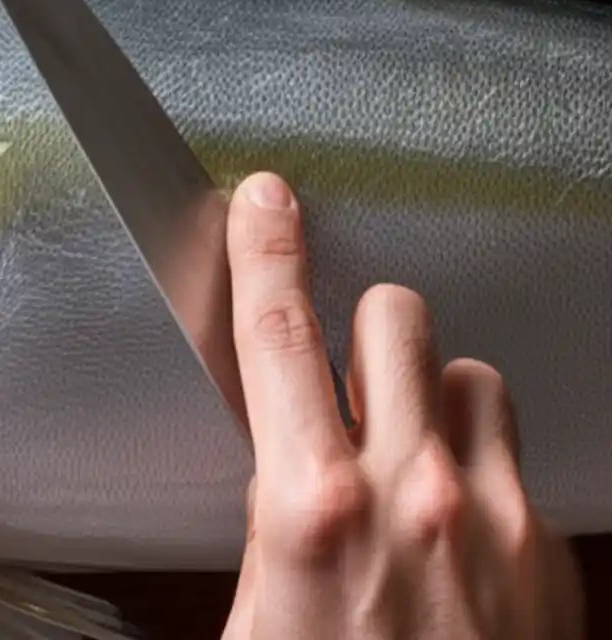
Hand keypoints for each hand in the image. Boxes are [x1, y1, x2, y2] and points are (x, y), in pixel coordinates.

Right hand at [220, 173, 583, 638]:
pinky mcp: (547, 548)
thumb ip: (272, 526)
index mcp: (312, 512)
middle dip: (365, 328)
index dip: (265, 253)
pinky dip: (478, 464)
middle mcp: (412, 495)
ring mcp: (492, 516)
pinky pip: (513, 451)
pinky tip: (455, 527)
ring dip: (433, 395)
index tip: (264, 203)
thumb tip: (285, 476)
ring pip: (471, 373)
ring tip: (409, 454)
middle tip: (348, 376)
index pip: (281, 339)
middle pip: (395, 318)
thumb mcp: (253, 619)